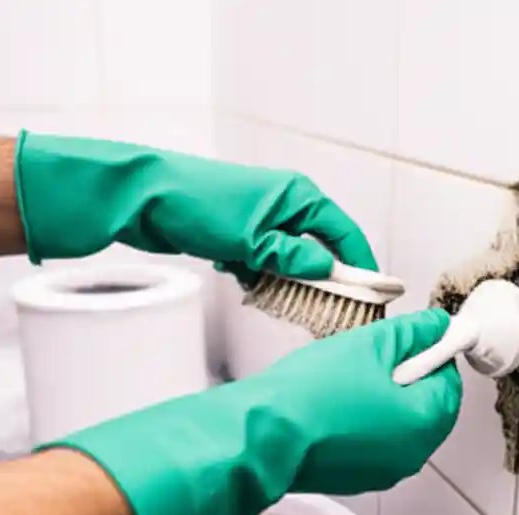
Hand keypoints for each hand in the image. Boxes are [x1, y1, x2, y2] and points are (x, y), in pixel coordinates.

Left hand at [14, 131, 376, 283]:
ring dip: (283, 282)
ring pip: (289, 262)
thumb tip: (328, 272)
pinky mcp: (240, 235)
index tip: (375, 298)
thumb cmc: (198, 205)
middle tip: (328, 313)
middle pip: (319, 251)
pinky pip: (264, 264)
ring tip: (272, 296)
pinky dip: (257, 277)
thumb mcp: (252, 239)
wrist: (143, 198)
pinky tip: (241, 280)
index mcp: (298, 196)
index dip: (361, 266)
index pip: (345, 234)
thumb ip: (292, 259)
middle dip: (321, 282)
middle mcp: (286, 206)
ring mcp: (262, 221)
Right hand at [45, 309, 461, 514]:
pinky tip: (336, 401)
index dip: (434, 353)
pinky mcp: (354, 478)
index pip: (449, 381)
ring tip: (352, 374)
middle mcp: (412, 455)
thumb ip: (412, 332)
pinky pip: (373, 442)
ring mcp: (383, 472)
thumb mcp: (370, 344)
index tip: (416, 336)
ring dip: (386, 398)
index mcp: (425, 423)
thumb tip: (436, 325)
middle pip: (428, 406)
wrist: (264, 434)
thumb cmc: (312, 392)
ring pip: (399, 425)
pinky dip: (364, 421)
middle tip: (378, 352)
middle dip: (410, 376)